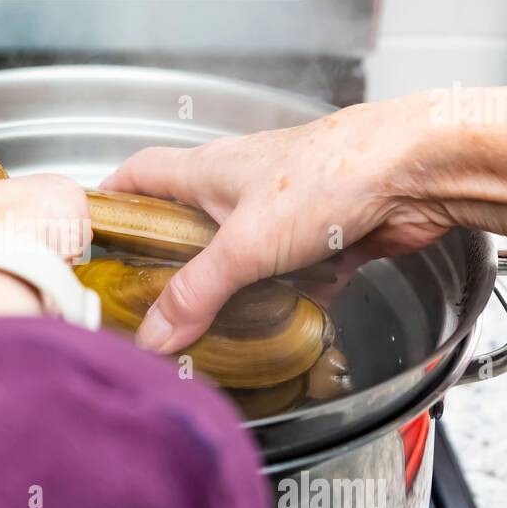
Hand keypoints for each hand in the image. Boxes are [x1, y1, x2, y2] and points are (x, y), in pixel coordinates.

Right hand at [100, 102, 452, 352]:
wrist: (417, 172)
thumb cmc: (331, 174)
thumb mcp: (243, 245)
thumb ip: (195, 294)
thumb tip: (153, 336)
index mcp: (206, 171)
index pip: (137, 175)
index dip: (110, 201)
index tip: (89, 237)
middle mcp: (239, 187)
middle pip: (187, 224)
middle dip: (172, 264)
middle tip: (150, 306)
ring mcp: (282, 212)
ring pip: (242, 256)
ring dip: (236, 288)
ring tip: (220, 325)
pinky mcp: (324, 235)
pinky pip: (292, 274)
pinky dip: (290, 295)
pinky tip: (291, 315)